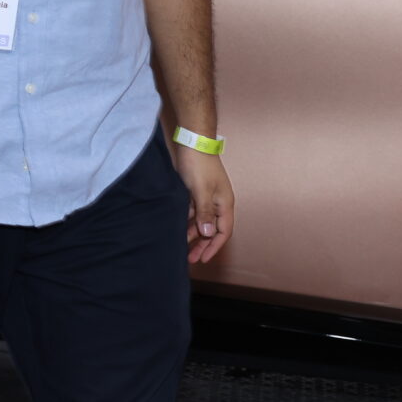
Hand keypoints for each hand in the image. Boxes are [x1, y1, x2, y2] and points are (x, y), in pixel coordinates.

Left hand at [172, 146, 232, 264]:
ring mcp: (207, 197)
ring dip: (193, 235)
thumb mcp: (201, 191)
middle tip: (190, 259)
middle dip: (202, 244)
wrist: (192, 142)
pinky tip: (177, 229)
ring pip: (201, 222)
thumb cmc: (199, 165)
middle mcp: (218, 203)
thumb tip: (209, 233)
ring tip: (182, 247)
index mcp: (224, 203)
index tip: (203, 259)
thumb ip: (205, 213)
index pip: (223, 231)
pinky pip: (193, 213)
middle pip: (212, 229)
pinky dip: (187, 222)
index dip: (214, 247)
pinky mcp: (196, 192)